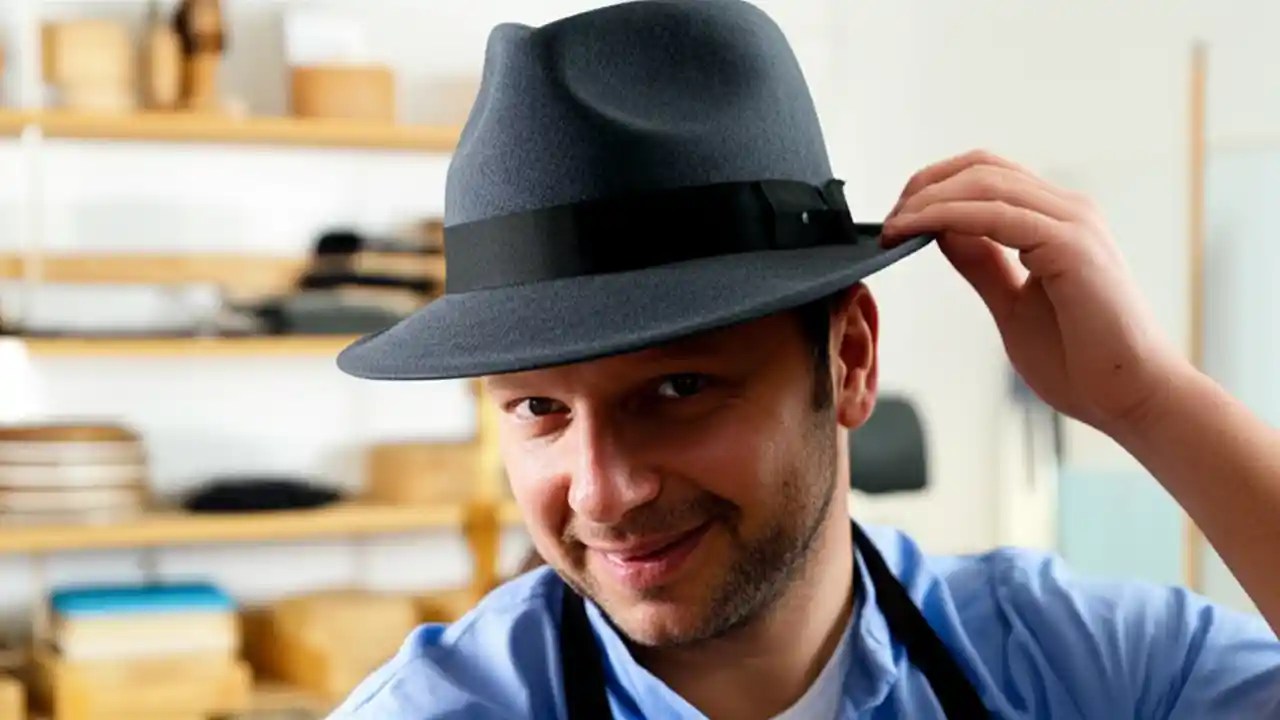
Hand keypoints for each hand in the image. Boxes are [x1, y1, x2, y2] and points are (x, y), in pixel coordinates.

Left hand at [881, 149, 1191, 434]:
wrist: (1130, 397)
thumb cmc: (1080, 360)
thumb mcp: (1011, 302)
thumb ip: (982, 263)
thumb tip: (942, 232)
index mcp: (1056, 220)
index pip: (986, 175)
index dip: (933, 187)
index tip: (895, 220)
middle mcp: (1068, 211)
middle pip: (981, 168)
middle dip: (923, 187)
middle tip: (885, 222)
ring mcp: (1074, 223)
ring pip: (985, 183)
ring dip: (927, 200)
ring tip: (892, 227)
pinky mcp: (1073, 246)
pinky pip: (997, 215)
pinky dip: (948, 217)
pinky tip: (917, 232)